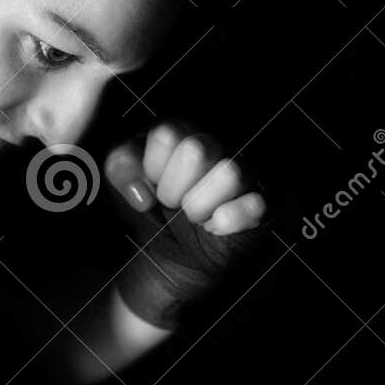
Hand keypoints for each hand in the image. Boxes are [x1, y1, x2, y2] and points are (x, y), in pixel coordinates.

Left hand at [103, 121, 269, 332]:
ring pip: (230, 172)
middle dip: (173, 189)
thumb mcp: (122, 186)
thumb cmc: (152, 209)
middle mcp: (218, 145)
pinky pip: (255, 204)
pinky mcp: (264, 202)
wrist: (172, 252)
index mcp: (182, 132)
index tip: (152, 185)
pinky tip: (215, 226)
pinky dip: (227, 222)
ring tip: (194, 216)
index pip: (166, 135)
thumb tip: (141, 194)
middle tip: (172, 204)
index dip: (152, 168)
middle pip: (196, 150)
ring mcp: (246, 171)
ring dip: (199, 206)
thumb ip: (120, 168)